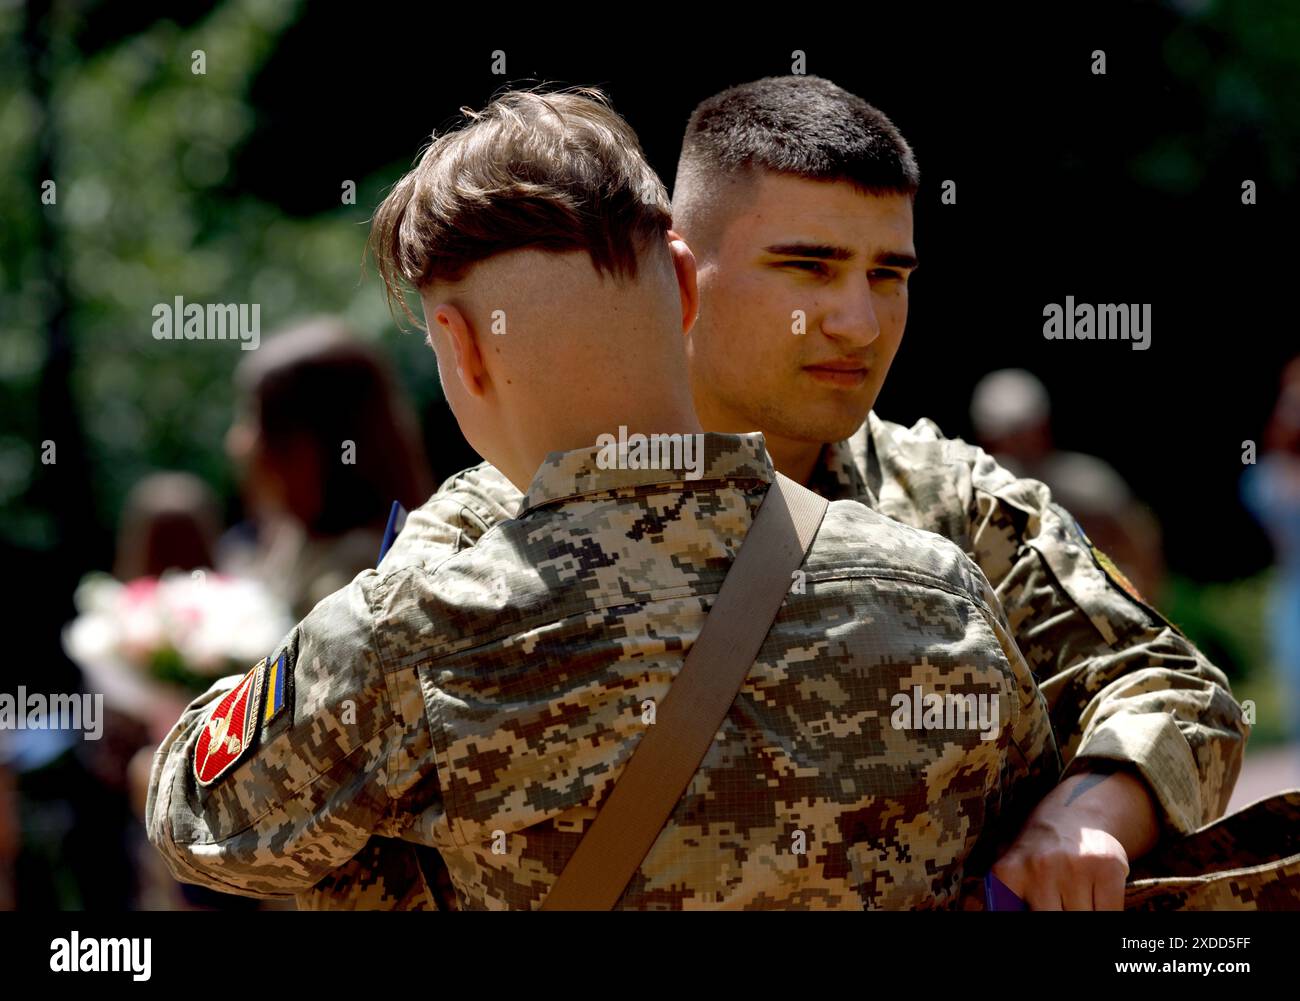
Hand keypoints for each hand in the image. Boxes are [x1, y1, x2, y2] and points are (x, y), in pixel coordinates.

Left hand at [991, 767, 1159, 909]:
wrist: (1076, 815)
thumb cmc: (1037, 853)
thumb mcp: (1009, 867)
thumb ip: (992, 892)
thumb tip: (971, 909)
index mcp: (1009, 872)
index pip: (1008, 910)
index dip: (1020, 915)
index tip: (1032, 910)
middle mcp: (1040, 868)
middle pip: (1052, 921)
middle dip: (1058, 917)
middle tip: (1059, 906)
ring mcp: (1075, 867)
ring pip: (1084, 919)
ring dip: (1084, 914)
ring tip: (1076, 901)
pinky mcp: (1108, 868)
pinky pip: (1111, 913)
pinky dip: (1107, 912)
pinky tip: (1098, 901)